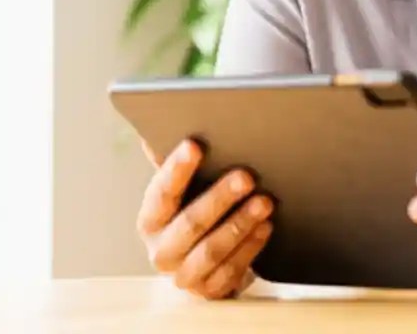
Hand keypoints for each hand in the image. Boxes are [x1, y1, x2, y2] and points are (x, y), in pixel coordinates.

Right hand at [136, 139, 273, 298]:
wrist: (207, 265)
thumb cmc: (194, 214)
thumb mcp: (184, 190)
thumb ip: (172, 162)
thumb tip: (157, 125)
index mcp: (150, 220)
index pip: (160, 192)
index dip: (176, 169)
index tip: (195, 144)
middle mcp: (161, 251)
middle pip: (190, 223)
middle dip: (219, 198)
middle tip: (247, 176)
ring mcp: (185, 275)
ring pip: (212, 250)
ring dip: (240, 224)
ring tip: (265, 201)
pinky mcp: (210, 291)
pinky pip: (231, 271)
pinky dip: (250, 248)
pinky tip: (266, 227)